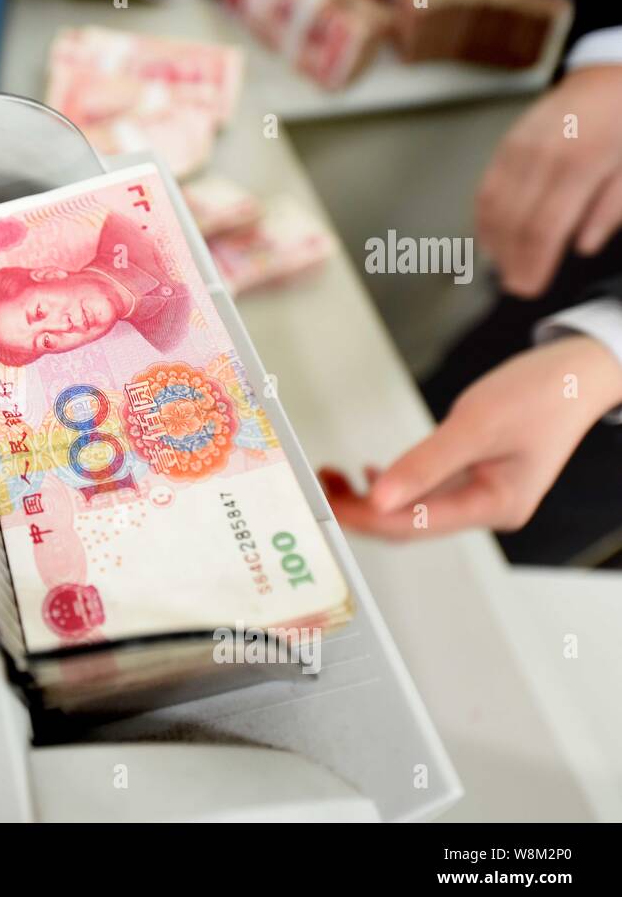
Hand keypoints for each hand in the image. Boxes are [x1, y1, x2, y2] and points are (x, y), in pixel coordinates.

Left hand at [319, 336, 621, 538]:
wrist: (579, 371)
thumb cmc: (542, 393)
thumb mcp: (477, 423)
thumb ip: (426, 462)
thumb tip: (378, 496)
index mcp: (495, 506)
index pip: (413, 525)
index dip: (364, 517)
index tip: (325, 505)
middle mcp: (487, 508)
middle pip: (408, 523)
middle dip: (360, 510)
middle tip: (317, 490)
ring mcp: (480, 494)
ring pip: (412, 508)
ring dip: (370, 498)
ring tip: (331, 479)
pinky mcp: (472, 476)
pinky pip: (423, 490)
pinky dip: (391, 482)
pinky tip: (365, 473)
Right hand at [476, 66, 621, 298]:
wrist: (610, 75)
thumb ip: (611, 208)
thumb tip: (585, 246)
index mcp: (580, 163)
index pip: (544, 228)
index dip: (533, 264)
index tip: (530, 287)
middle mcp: (541, 156)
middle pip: (514, 223)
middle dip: (512, 262)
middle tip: (516, 286)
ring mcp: (518, 149)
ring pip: (493, 208)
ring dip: (495, 245)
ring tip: (503, 269)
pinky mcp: (506, 146)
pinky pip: (486, 189)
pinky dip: (483, 219)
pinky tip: (491, 239)